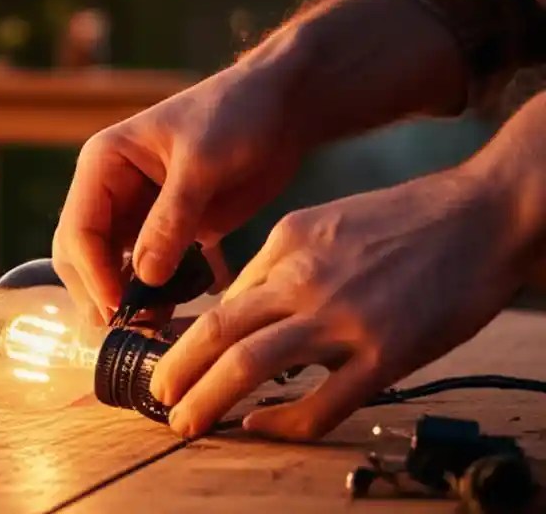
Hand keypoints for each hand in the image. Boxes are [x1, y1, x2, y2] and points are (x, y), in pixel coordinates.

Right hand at [52, 65, 303, 323]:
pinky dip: (156, 295)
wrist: (282, 108)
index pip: (79, 229)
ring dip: (126, 299)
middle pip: (83, 255)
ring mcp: (139, 214)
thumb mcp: (202, 163)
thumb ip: (171, 219)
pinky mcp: (170, 231)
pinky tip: (173, 317)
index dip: (92, 273)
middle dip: (99, 292)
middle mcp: (111, 191)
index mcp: (103, 163)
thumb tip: (145, 278)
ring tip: (150, 330)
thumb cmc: (236, 115)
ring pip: (112, 269)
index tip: (118, 308)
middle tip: (128, 329)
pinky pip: (149, 272)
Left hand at [150, 168, 527, 439]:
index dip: (186, 337)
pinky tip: (261, 426)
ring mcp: (344, 318)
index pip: (221, 300)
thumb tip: (238, 305)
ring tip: (185, 421)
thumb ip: (280, 264)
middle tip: (156, 397)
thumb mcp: (325, 223)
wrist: (484, 215)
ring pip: (251, 366)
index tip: (169, 361)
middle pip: (217, 332)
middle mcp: (304, 280)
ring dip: (208, 399)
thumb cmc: (406, 220)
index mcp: (287, 245)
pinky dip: (283, 421)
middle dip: (175, 371)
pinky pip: (322, 402)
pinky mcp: (386, 354)